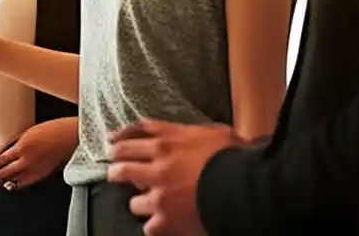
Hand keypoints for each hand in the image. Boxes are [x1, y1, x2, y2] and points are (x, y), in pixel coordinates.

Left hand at [0, 117, 78, 190]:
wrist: (70, 136)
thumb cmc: (50, 130)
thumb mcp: (26, 132)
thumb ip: (12, 143)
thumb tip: (1, 151)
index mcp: (21, 147)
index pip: (0, 160)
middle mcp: (27, 161)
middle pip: (5, 171)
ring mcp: (35, 169)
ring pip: (15, 180)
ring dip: (4, 181)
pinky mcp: (43, 174)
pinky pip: (27, 183)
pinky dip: (17, 184)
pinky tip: (13, 185)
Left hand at [107, 118, 240, 235]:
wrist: (246, 187)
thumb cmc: (237, 158)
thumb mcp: (217, 133)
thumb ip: (196, 133)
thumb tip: (199, 134)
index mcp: (169, 142)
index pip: (133, 135)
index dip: (119, 139)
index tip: (112, 143)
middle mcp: (158, 166)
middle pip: (121, 164)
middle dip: (116, 170)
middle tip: (116, 174)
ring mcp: (160, 194)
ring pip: (134, 202)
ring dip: (140, 204)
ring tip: (147, 205)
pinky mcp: (166, 218)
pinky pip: (150, 226)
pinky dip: (156, 226)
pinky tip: (162, 224)